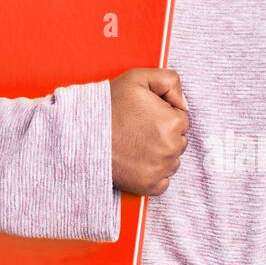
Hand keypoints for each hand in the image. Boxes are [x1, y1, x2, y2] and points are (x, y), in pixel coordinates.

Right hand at [109, 68, 188, 196]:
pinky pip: (162, 181)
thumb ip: (169, 81)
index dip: (163, 115)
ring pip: (171, 160)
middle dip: (164, 135)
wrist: (81, 135)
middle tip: (138, 129)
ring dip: (159, 154)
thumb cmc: (108, 106)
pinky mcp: (149, 185)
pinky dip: (152, 173)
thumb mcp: (137, 78)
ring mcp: (160, 169)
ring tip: (134, 144)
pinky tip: (136, 161)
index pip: (181, 119)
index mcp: (173, 122)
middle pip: (178, 141)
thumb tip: (184, 102)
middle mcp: (171, 148)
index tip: (145, 115)